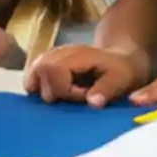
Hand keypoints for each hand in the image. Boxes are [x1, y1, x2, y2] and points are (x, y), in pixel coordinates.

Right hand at [25, 44, 150, 106]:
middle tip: (73, 99)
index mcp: (77, 55)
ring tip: (61, 99)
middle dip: (54, 93)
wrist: (122, 60)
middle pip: (39, 71)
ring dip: (43, 91)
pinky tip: (56, 95)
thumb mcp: (122, 79)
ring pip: (32, 73)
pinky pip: (33, 76)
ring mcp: (51, 57)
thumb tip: (91, 102)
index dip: (65, 90)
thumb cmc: (123, 71)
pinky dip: (39, 88)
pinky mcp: (47, 64)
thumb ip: (107, 89)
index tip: (83, 97)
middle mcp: (60, 53)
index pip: (54, 70)